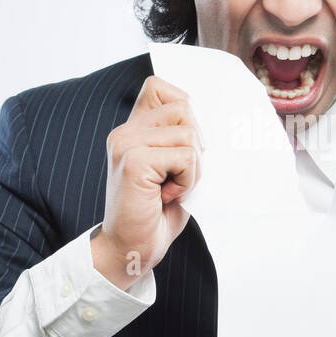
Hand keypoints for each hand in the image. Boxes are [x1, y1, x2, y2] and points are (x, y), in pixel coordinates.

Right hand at [93, 76, 203, 288]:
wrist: (131, 249)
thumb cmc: (157, 213)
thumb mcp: (174, 168)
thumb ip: (181, 138)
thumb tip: (210, 116)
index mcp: (132, 129)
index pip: (159, 87)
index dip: (184, 109)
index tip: (183, 147)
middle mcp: (125, 131)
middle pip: (185, 109)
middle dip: (195, 147)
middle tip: (177, 177)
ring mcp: (126, 144)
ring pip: (189, 135)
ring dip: (193, 169)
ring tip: (170, 189)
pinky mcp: (133, 162)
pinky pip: (186, 157)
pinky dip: (187, 181)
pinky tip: (165, 196)